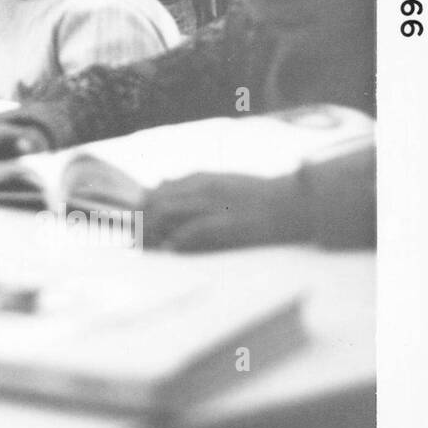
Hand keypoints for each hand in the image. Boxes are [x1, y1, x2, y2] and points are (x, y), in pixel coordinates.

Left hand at [143, 172, 308, 251]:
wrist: (293, 204)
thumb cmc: (260, 195)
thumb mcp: (223, 181)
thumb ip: (192, 183)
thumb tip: (160, 183)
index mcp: (203, 178)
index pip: (160, 189)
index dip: (143, 206)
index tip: (136, 222)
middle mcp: (204, 189)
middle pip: (158, 201)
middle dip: (141, 220)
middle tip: (134, 238)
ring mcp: (215, 205)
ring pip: (168, 212)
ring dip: (151, 229)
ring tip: (144, 245)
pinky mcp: (228, 224)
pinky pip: (194, 230)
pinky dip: (178, 239)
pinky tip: (169, 249)